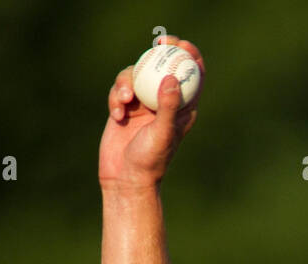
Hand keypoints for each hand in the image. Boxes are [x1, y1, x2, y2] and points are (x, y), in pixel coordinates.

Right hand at [98, 37, 204, 190]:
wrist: (125, 178)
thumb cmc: (151, 160)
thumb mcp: (162, 132)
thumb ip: (168, 106)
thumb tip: (172, 78)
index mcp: (183, 109)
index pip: (192, 77)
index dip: (190, 57)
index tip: (182, 44)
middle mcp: (164, 103)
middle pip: (164, 68)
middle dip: (161, 53)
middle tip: (159, 41)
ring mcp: (144, 105)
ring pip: (136, 76)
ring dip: (127, 83)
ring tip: (124, 101)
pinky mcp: (125, 108)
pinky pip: (119, 90)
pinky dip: (115, 99)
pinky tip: (117, 116)